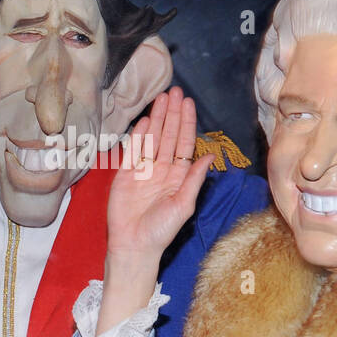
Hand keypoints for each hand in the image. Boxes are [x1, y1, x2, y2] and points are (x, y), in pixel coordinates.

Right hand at [106, 86, 214, 258]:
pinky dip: (138, 136)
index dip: (187, 123)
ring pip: (152, 139)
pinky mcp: (125, 174)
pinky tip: (144, 120)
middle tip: (174, 91)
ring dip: (157, 119)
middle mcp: (162, 170)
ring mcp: (143, 171)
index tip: (188, 103)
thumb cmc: (162, 230)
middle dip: (172, 114)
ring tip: (161, 98)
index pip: (184, 144)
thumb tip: (210, 157)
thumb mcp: (184, 205)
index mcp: (178, 176)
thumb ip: (194, 180)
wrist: (134, 245)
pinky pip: (133, 151)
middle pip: (169, 136)